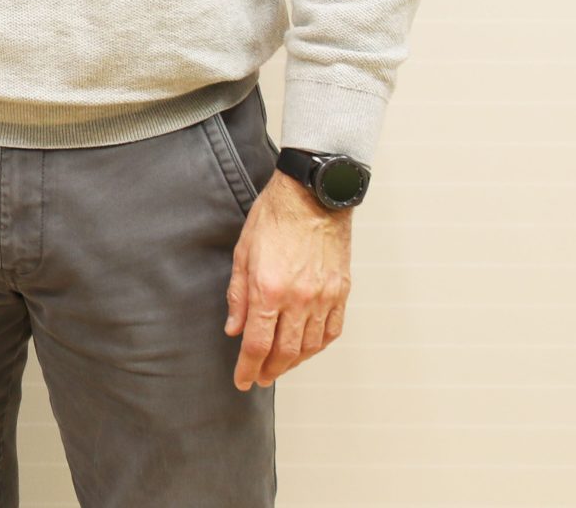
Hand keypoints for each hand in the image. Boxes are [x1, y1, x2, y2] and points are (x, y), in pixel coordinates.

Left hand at [226, 172, 352, 389]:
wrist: (313, 195)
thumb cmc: (274, 216)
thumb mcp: (243, 253)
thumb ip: (238, 295)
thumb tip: (234, 329)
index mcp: (269, 289)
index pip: (257, 344)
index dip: (248, 368)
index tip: (242, 381)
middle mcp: (299, 299)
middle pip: (284, 352)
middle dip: (269, 371)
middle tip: (259, 378)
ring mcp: (324, 297)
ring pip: (310, 346)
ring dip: (293, 363)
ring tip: (279, 367)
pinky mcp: (341, 291)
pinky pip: (332, 331)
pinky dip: (318, 346)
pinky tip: (307, 349)